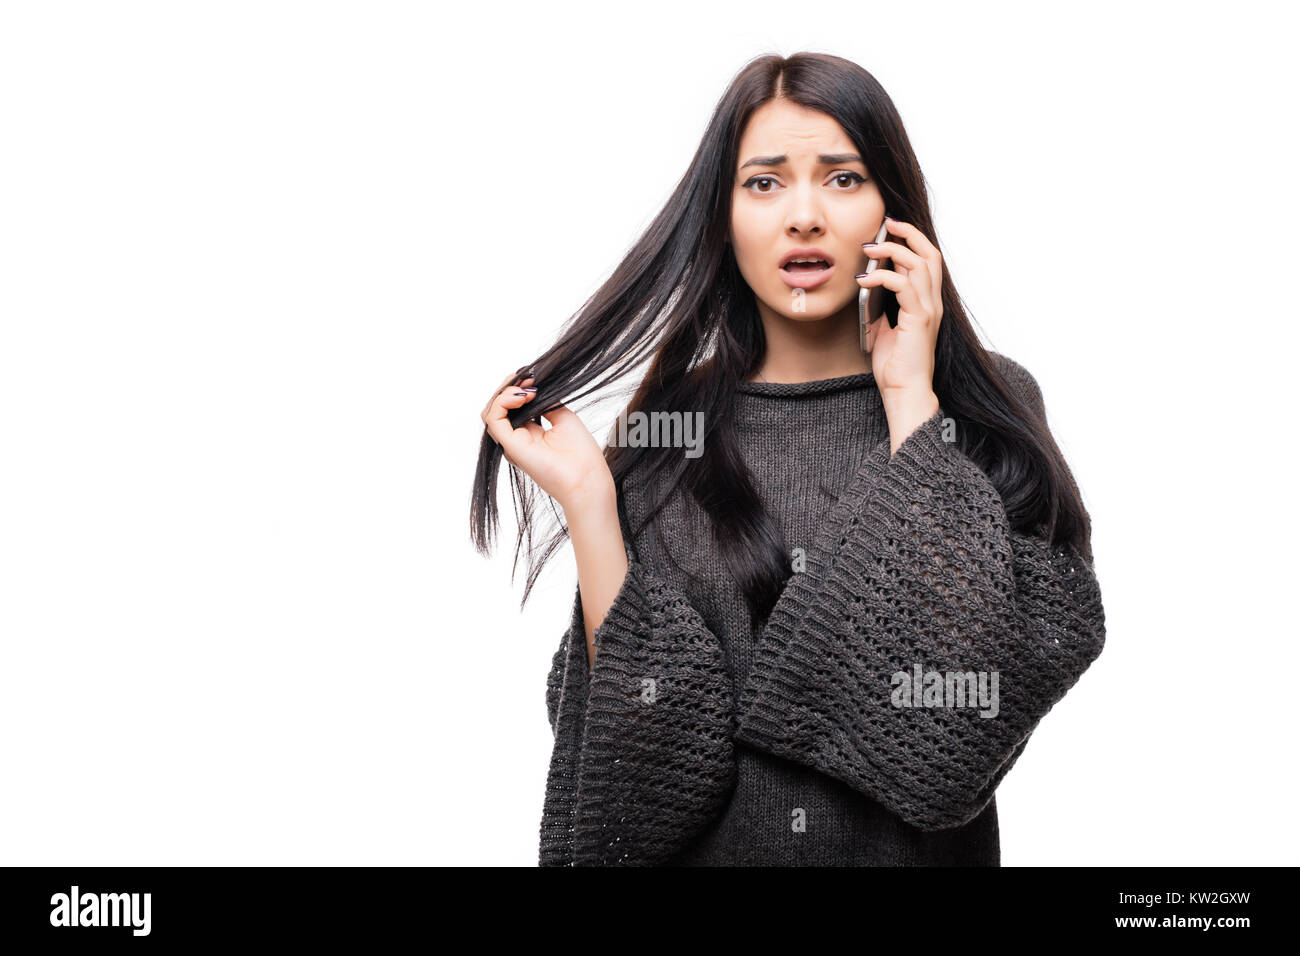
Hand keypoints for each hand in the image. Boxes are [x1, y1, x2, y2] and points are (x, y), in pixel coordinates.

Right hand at [480, 372, 613, 511]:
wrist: (587, 477)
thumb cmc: (581, 453)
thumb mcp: (563, 417)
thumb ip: (545, 402)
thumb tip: (533, 388)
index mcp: (529, 434)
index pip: (511, 406)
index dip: (518, 388)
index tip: (534, 378)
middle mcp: (517, 439)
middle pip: (498, 407)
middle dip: (510, 387)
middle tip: (530, 379)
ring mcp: (512, 443)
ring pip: (491, 411)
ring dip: (506, 392)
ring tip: (528, 389)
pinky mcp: (510, 445)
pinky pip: (493, 418)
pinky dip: (504, 401)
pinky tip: (523, 396)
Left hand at [857, 216, 942, 393]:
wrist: (904, 391)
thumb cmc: (895, 367)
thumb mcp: (884, 332)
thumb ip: (881, 310)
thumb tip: (866, 292)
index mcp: (926, 304)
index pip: (927, 261)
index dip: (912, 240)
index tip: (890, 228)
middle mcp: (933, 303)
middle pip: (929, 254)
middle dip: (908, 233)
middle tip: (885, 224)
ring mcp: (928, 310)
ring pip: (918, 264)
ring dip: (892, 251)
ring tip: (868, 249)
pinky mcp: (919, 319)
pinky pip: (903, 285)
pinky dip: (882, 277)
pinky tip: (864, 280)